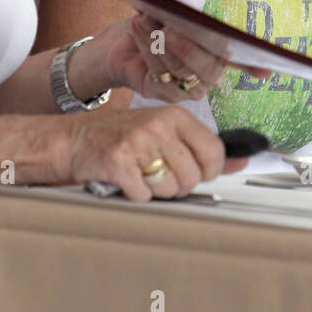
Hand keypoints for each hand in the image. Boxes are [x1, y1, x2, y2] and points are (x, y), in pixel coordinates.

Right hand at [60, 103, 247, 200]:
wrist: (71, 140)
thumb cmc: (118, 136)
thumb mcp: (161, 131)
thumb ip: (200, 146)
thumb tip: (240, 161)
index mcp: (174, 116)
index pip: (213, 150)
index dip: (208, 171)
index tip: (197, 172)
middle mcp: (158, 126)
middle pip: (193, 176)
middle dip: (178, 184)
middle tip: (158, 173)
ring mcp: (137, 144)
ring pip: (170, 188)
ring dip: (156, 190)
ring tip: (141, 174)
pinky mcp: (118, 163)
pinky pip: (143, 195)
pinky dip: (134, 194)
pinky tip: (125, 180)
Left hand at [97, 14, 271, 104]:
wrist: (118, 45)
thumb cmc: (151, 27)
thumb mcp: (174, 16)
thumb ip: (194, 19)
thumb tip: (207, 19)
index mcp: (218, 56)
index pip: (240, 60)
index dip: (253, 65)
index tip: (264, 70)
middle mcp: (207, 77)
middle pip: (208, 67)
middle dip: (188, 46)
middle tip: (169, 28)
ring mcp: (187, 89)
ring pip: (178, 68)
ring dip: (158, 42)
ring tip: (142, 20)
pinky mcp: (163, 94)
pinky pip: (157, 73)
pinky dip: (145, 47)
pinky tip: (137, 29)